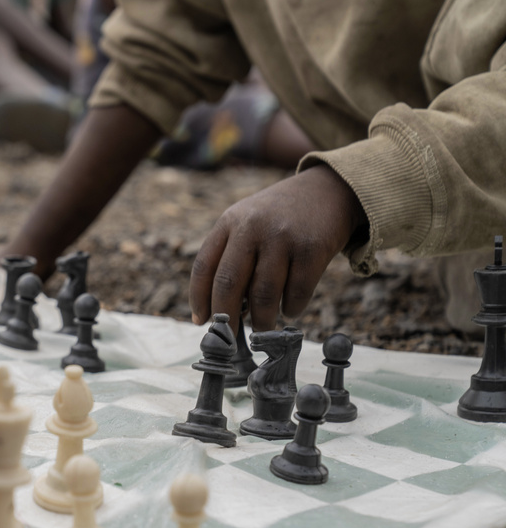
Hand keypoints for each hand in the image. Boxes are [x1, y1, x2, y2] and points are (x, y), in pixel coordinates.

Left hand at [189, 165, 366, 330]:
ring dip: (262, 320)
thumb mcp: (247, 222)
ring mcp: (283, 237)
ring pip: (263, 295)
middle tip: (230, 337)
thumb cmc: (280, 218)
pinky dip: (291, 310)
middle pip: (229, 284)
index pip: (204, 267)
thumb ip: (230, 258)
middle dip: (226, 318)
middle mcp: (252, 227)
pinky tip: (290, 310)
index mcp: (230, 221)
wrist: (329, 190)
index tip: (201, 321)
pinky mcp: (312, 249)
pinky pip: (296, 293)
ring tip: (263, 327)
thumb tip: (217, 311)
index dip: (199, 299)